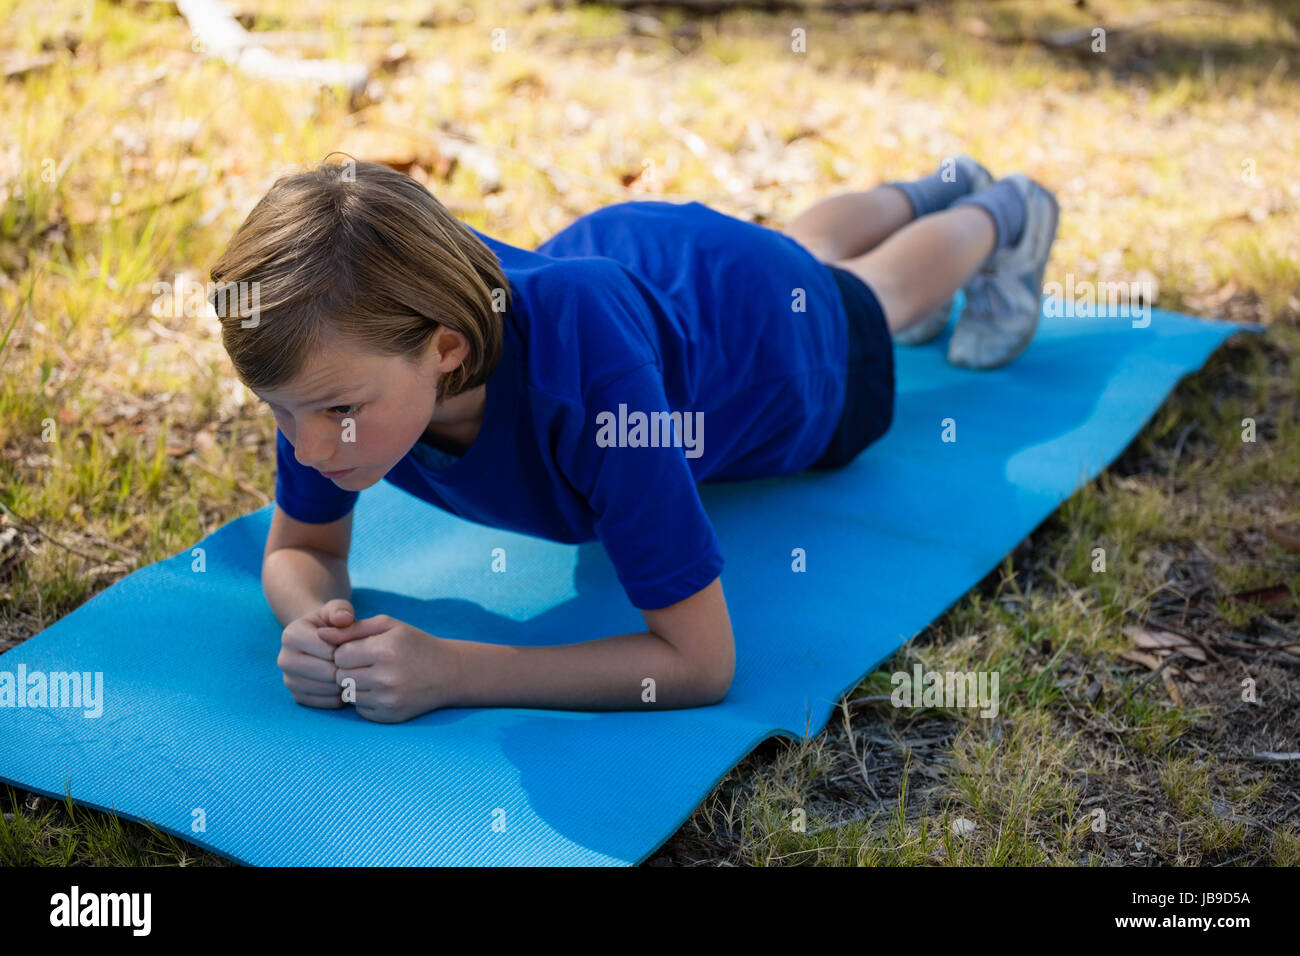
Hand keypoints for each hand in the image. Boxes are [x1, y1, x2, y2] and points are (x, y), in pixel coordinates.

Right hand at [277, 598, 354, 709]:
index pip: (329, 651)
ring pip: (328, 689)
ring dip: (345, 682)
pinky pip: (325, 703)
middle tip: (355, 660)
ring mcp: (288, 680)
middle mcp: (284, 659)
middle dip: (347, 667)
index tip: (353, 645)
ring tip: (350, 670)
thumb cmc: (331, 624)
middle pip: (328, 672)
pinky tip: (343, 682)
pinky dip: (339, 696)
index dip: (348, 649)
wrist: (318, 641)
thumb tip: (343, 619)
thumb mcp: (336, 609)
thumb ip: (341, 609)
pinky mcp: (296, 696)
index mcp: (291, 635)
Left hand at [317, 614, 460, 722]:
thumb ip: (352, 628)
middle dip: (348, 668)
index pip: (340, 654)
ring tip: (375, 675)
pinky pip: (360, 709)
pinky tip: (382, 690)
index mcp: (385, 650)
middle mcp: (386, 677)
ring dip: (356, 685)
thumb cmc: (414, 643)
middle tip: (367, 663)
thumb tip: (320, 634)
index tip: (360, 649)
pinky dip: (365, 700)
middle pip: (341, 675)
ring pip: (348, 693)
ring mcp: (388, 700)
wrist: (448, 673)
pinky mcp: (390, 716)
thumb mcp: (388, 626)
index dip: (346, 650)